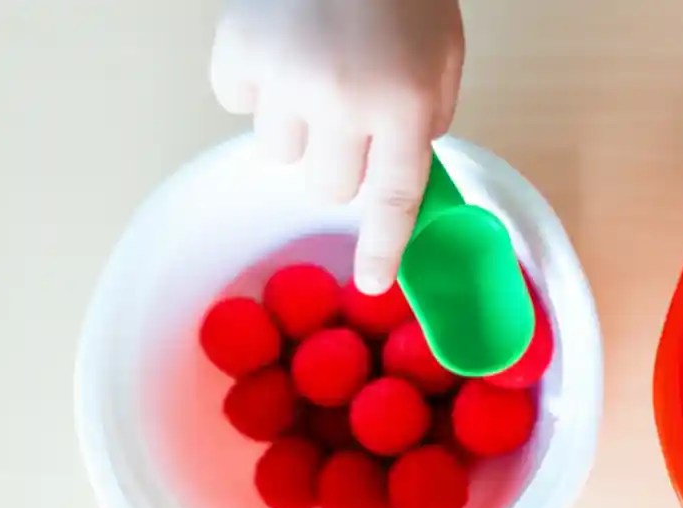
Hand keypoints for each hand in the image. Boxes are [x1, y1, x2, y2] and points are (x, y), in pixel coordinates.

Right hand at [210, 0, 464, 294]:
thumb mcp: (445, 61)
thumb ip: (425, 122)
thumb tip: (397, 177)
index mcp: (405, 105)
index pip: (393, 199)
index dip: (383, 248)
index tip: (373, 283)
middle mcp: (343, 102)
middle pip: (328, 186)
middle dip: (340, 166)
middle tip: (347, 125)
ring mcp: (284, 79)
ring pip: (278, 150)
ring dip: (298, 126)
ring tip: (314, 72)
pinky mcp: (237, 51)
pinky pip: (238, 101)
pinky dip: (256, 85)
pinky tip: (281, 49)